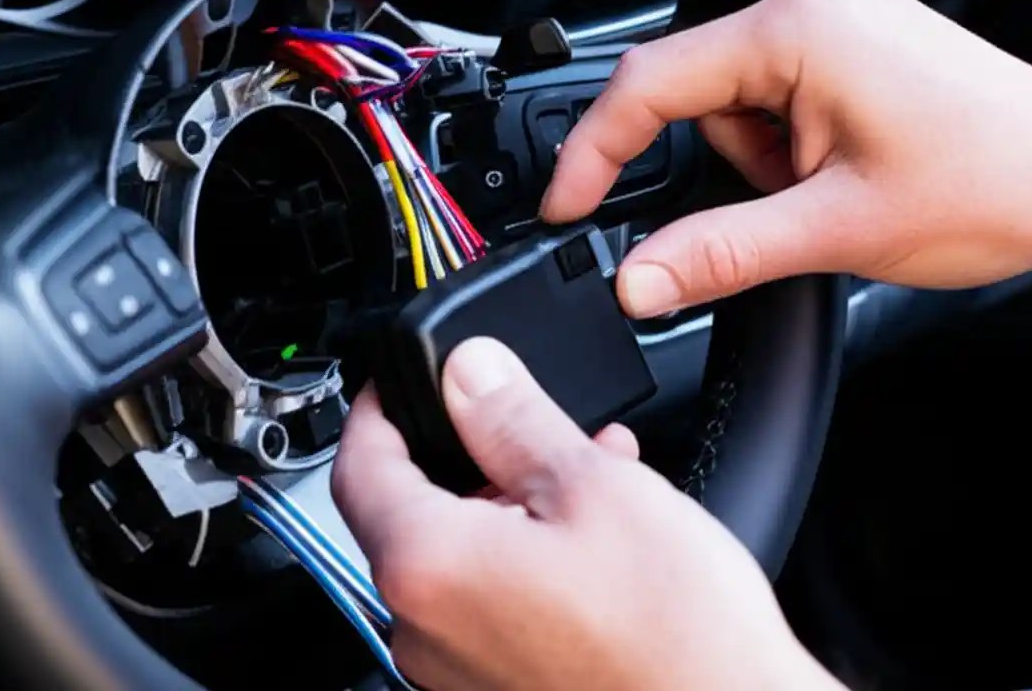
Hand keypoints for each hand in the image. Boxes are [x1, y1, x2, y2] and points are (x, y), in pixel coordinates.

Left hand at [333, 338, 841, 689]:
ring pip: (458, 556)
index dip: (380, 407)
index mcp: (427, 567)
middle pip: (410, 512)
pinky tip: (588, 534)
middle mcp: (422, 631)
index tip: (402, 380)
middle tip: (525, 420)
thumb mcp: (594, 487)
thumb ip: (513, 419)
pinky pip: (485, 603)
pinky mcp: (495, 689)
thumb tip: (470, 371)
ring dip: (506, 503)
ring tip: (585, 473)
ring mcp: (455, 672)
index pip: (358, 464)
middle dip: (468, 455)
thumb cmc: (674, 636)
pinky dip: (520, 556)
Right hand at [543, 0, 1031, 317]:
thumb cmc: (995, 181)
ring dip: (762, 166)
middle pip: (694, 96)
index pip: (650, 85)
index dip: (595, 153)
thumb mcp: (833, 230)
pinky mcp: (847, 44)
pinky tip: (843, 171)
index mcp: (797, 29)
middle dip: (728, 169)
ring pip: (732, 106)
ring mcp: (832, 21)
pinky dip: (786, 151)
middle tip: (795, 206)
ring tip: (836, 190)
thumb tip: (638, 280)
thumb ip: (719, 254)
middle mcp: (811, 5)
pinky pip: (772, 101)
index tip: (568, 207)